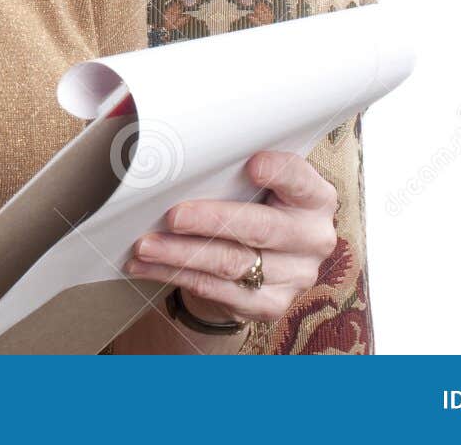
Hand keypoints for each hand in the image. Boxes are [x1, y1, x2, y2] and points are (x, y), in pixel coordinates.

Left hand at [122, 150, 338, 328]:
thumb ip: (236, 170)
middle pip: (261, 227)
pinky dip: (175, 275)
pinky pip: (215, 290)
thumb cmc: (251, 204)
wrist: (254, 260)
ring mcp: (295, 276)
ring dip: (181, 253)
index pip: (300, 179)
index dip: (279, 173)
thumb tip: (187, 154)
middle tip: (173, 216)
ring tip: (146, 245)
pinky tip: (149, 267)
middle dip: (211, 220)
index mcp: (315, 198)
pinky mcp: (269, 305)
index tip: (252, 165)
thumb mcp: (254, 183)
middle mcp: (312, 238)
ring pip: (231, 263)